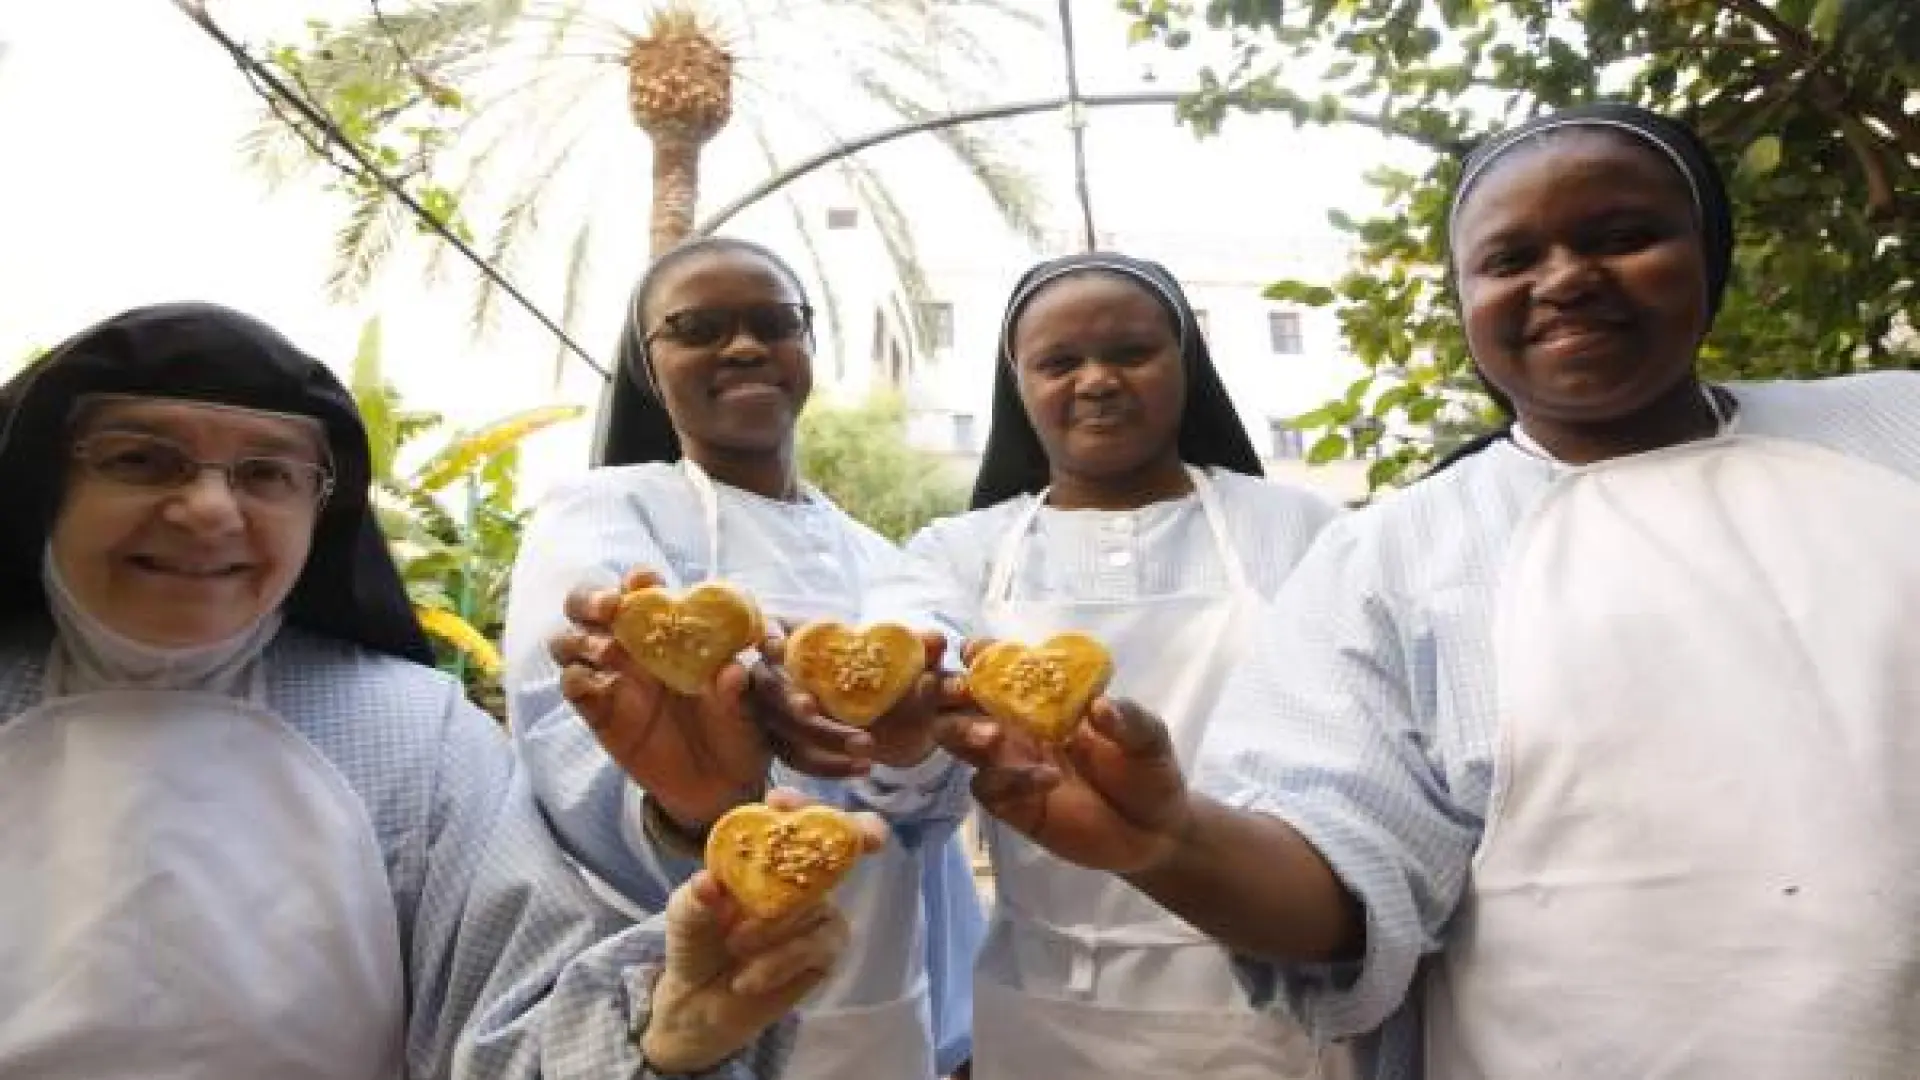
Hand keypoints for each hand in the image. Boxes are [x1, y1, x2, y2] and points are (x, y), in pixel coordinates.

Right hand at [550, 568, 770, 830]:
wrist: (720, 785)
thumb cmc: (736, 729)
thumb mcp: (744, 707)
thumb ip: (735, 688)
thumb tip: (732, 670)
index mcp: (668, 630)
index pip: (641, 590)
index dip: (638, 581)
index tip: (647, 583)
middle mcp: (632, 647)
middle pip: (586, 606)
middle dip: (589, 598)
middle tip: (610, 607)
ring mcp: (611, 678)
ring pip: (568, 641)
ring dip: (580, 638)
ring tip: (611, 652)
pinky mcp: (598, 712)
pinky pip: (572, 685)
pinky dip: (577, 679)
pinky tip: (600, 686)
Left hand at [642, 789, 886, 1072]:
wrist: (698, 1003)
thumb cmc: (696, 942)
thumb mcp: (684, 916)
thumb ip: (695, 899)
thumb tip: (708, 883)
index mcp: (766, 854)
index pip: (791, 819)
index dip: (797, 805)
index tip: (782, 803)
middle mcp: (799, 876)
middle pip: (838, 845)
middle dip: (859, 831)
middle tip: (872, 835)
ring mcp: (818, 911)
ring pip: (817, 905)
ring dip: (774, 929)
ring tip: (736, 948)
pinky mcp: (825, 950)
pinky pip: (817, 946)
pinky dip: (780, 961)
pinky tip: (748, 978)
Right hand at [758, 627, 949, 770]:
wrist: (881, 705)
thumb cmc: (880, 667)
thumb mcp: (901, 655)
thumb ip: (915, 645)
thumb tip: (936, 639)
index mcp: (793, 637)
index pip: (770, 632)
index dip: (769, 638)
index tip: (777, 644)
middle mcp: (774, 673)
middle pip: (772, 689)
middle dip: (789, 699)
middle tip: (812, 707)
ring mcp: (773, 713)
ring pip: (785, 730)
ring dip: (821, 738)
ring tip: (866, 747)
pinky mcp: (785, 744)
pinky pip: (799, 759)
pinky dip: (829, 766)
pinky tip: (864, 768)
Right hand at [939, 649, 1191, 873]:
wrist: (1156, 833)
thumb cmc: (1148, 771)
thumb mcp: (1150, 738)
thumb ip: (1130, 720)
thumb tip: (1100, 706)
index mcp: (1045, 699)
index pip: (1001, 670)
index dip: (981, 656)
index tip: (975, 651)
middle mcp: (1019, 727)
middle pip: (962, 702)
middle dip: (953, 691)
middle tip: (966, 692)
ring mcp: (1011, 765)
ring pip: (959, 741)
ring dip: (965, 731)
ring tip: (993, 735)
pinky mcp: (1013, 806)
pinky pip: (987, 787)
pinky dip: (1006, 779)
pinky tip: (1047, 780)